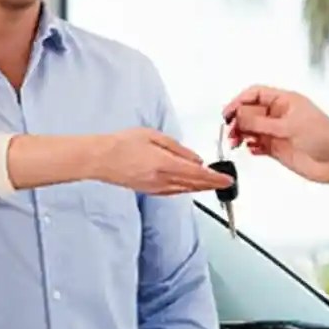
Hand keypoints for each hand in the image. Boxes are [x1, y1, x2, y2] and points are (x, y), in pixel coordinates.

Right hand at [92, 128, 233, 193]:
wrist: (100, 158)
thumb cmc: (122, 143)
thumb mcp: (153, 136)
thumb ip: (177, 148)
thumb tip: (195, 159)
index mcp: (165, 165)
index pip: (197, 174)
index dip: (215, 178)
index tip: (227, 180)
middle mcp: (162, 180)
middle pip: (193, 185)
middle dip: (211, 184)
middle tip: (224, 183)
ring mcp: (155, 188)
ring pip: (184, 190)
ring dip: (199, 188)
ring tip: (211, 184)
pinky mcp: (148, 190)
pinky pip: (173, 192)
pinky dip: (185, 189)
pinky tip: (189, 186)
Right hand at [222, 85, 328, 183]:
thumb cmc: (325, 137)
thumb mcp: (290, 126)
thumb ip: (262, 122)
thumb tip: (239, 115)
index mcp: (285, 101)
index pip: (255, 94)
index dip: (239, 101)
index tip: (228, 113)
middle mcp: (279, 115)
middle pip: (249, 111)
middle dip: (238, 120)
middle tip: (231, 130)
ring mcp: (277, 131)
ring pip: (251, 129)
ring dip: (241, 134)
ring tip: (236, 142)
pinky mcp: (277, 148)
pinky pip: (257, 145)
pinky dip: (250, 147)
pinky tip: (251, 149)